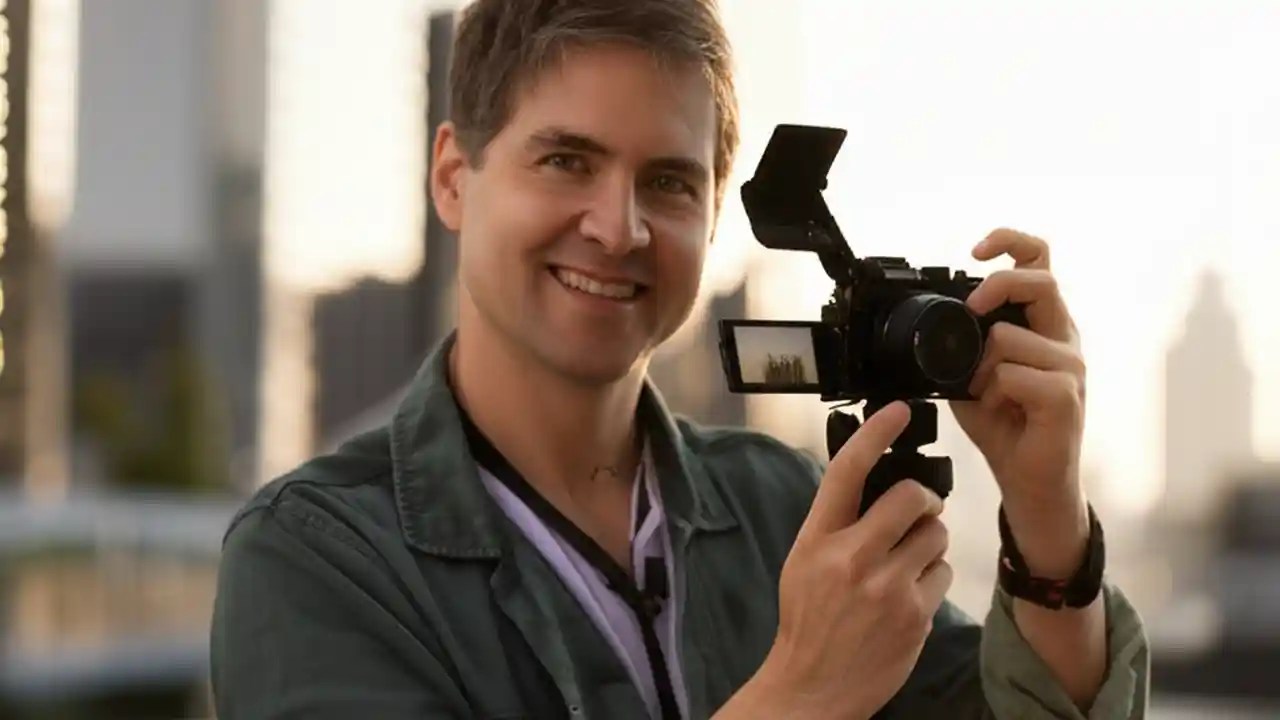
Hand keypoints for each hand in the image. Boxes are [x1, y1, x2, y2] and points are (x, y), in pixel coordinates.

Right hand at [739, 402, 951, 719]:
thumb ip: (836, 525)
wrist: (812, 687)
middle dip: (924, 500)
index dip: (875, 434)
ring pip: (935, 535)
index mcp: (817, 540)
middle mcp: (852, 559)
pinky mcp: (915, 615)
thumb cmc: (807, 619)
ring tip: (907, 564)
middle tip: (919, 511)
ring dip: (928, 542)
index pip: (847, 472)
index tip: (899, 411)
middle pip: (912, 497)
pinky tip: (910, 596)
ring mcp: (887, 588)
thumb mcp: (804, 562)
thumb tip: (874, 486)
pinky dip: (932, 578)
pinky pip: (942, 574)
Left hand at [951, 228, 1088, 573]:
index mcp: (1044, 327)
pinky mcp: (1066, 396)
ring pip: (1012, 337)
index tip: (976, 251)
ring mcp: (1071, 367)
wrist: (1028, 482)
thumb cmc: (1006, 428)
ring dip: (981, 367)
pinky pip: (1014, 375)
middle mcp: (1064, 339)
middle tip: (972, 311)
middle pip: (1041, 282)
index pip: (1040, 264)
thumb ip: (964, 345)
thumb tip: (940, 321)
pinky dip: (993, 392)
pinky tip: (1000, 411)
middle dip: (997, 288)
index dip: (1011, 244)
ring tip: (986, 394)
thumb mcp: (973, 375)